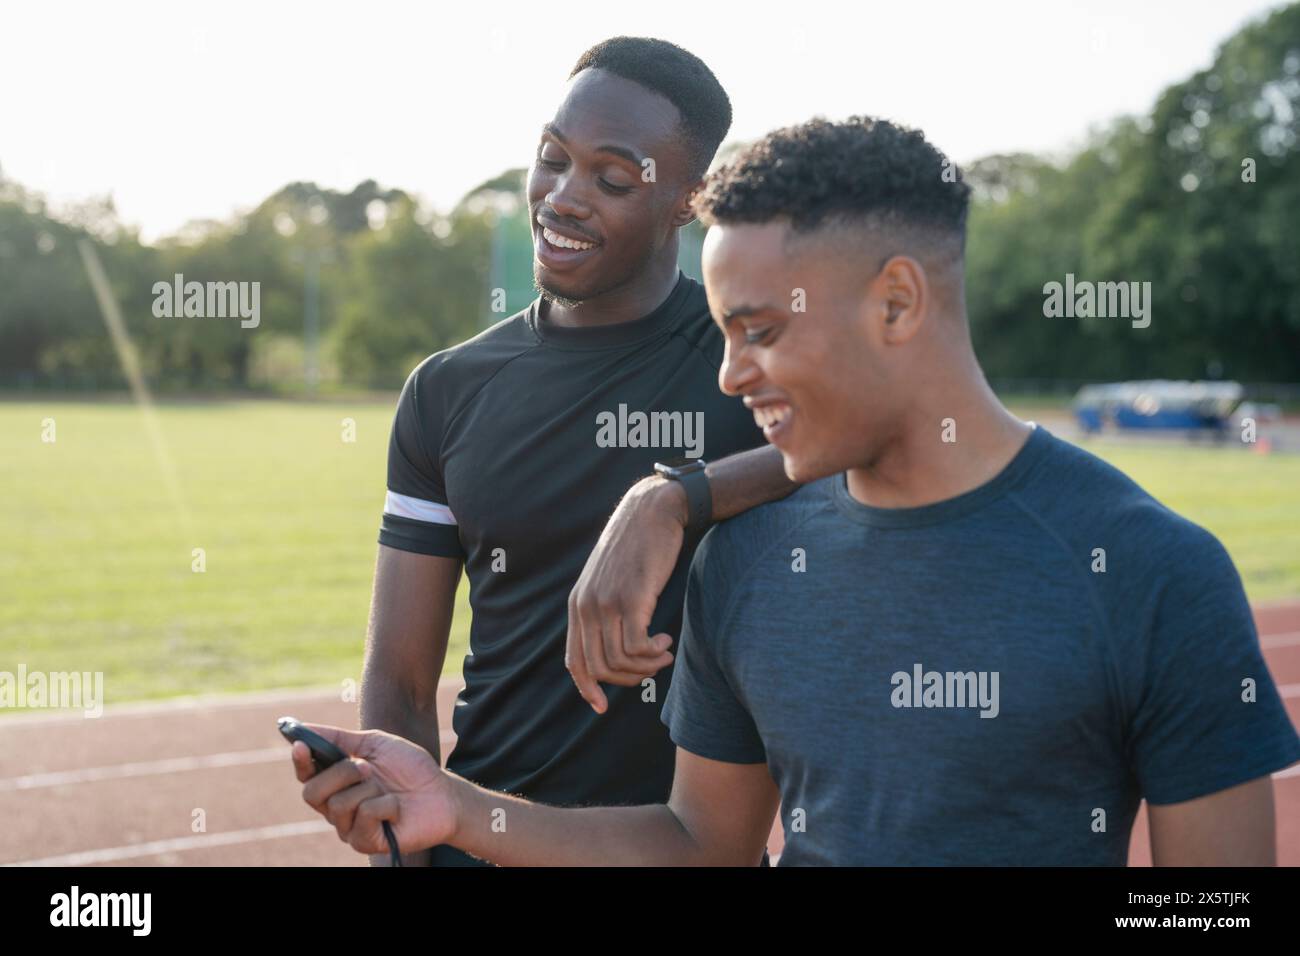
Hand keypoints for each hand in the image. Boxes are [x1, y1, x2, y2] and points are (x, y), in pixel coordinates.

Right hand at [291, 723, 459, 855]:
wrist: (441, 793)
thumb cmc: (410, 768)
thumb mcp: (375, 744)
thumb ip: (339, 738)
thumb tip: (302, 727)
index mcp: (337, 783)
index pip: (306, 776)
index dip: (300, 761)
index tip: (300, 744)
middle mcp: (337, 808)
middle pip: (312, 793)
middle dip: (341, 774)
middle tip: (367, 767)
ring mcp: (349, 828)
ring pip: (337, 805)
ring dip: (369, 788)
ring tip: (388, 789)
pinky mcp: (365, 843)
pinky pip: (362, 816)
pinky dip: (385, 805)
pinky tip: (396, 808)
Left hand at [566, 476, 683, 713]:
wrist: (653, 511)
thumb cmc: (638, 546)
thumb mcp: (610, 578)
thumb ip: (605, 607)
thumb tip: (615, 645)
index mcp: (578, 605)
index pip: (575, 660)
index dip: (587, 688)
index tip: (603, 707)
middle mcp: (586, 607)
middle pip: (599, 667)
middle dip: (628, 679)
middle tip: (653, 668)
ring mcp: (606, 603)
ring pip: (620, 661)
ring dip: (647, 666)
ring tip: (664, 653)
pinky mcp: (631, 599)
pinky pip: (637, 648)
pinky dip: (654, 653)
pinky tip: (666, 640)